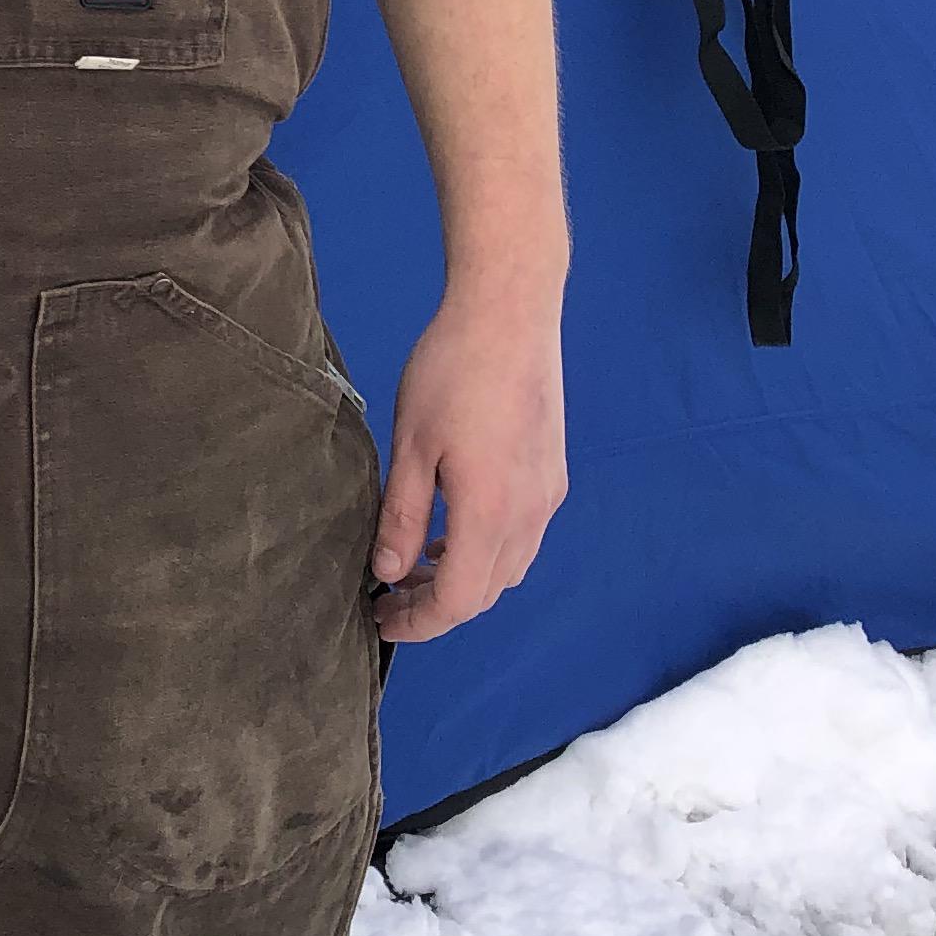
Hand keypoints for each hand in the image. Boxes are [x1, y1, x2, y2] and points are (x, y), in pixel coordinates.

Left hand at [369, 287, 566, 642]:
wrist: (511, 313)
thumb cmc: (452, 370)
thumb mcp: (411, 445)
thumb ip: (402, 516)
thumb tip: (387, 573)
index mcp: (491, 514)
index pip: (459, 601)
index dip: (419, 622)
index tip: (382, 621)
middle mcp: (530, 515)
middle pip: (487, 592)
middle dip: (437, 605)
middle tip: (389, 596)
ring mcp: (548, 495)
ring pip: (508, 567)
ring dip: (465, 578)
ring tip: (415, 565)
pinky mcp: (553, 473)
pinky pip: (523, 535)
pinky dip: (487, 549)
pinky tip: (453, 527)